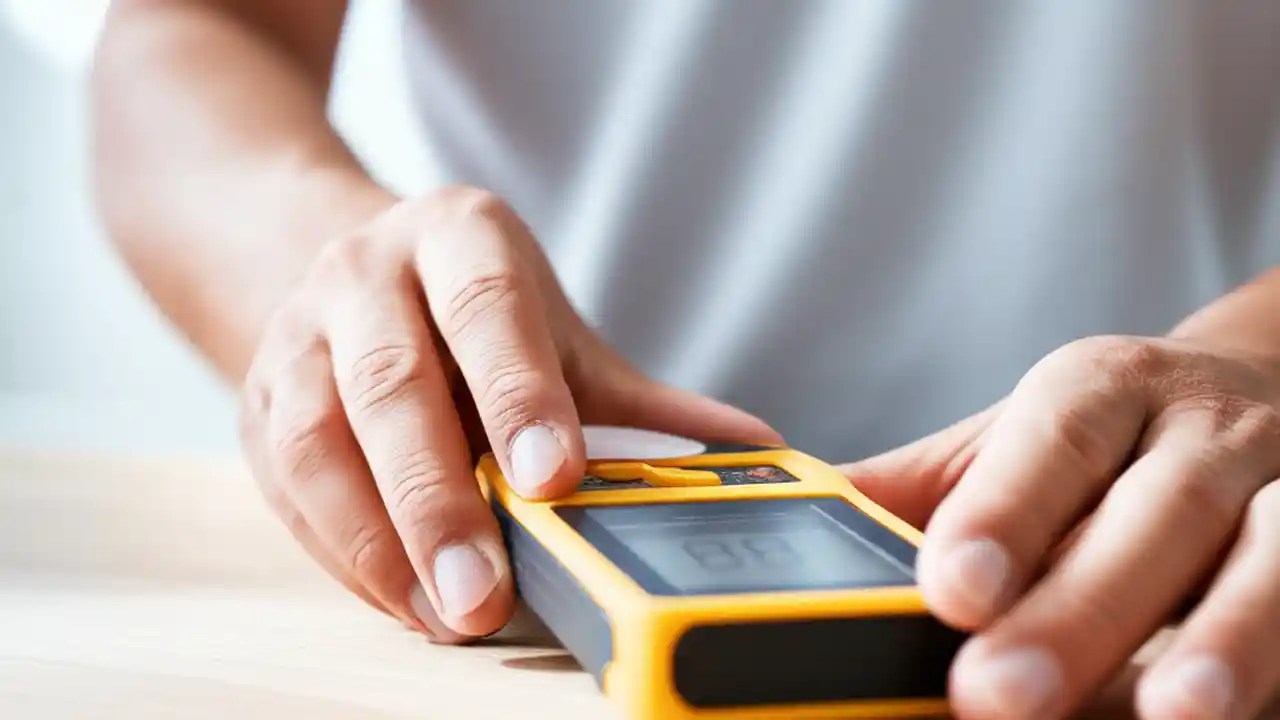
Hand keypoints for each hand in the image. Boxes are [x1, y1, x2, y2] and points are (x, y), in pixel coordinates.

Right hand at [239, 187, 778, 641]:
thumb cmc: (475, 314)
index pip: (489, 305)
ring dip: (380, 539)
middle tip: (486, 591)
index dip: (519, 392)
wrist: (357, 278)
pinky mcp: (259, 399)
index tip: (553, 478)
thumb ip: (641, 403)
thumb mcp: (558, 336)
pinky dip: (342, 551)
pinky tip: (399, 597)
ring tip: (446, 615)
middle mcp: (367, 272)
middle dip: (439, 496)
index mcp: (458, 236)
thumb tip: (756, 455)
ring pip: (320, 437)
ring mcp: (300, 334)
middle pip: (393, 381)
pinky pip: (286, 482)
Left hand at [842, 335, 1279, 719]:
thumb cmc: (1101, 444)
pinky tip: (1238, 716)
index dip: (1005, 512)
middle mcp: (1203, 430)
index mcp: (1101, 390)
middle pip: (1158, 510)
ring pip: (1277, 553)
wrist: (1245, 403)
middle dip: (1084, 608)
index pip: (1052, 440)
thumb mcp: (1008, 446)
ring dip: (1227, 638)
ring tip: (1171, 714)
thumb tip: (793, 530)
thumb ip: (912, 493)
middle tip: (999, 692)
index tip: (952, 590)